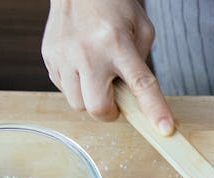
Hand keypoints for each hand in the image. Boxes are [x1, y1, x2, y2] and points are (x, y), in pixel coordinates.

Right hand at [41, 0, 173, 134]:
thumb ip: (142, 65)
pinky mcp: (49, 57)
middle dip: (110, 112)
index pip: (140, 84)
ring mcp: (64, 55)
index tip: (164, 130)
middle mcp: (88, 52)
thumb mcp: (142, 29)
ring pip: (77, 104)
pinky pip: (63, 90)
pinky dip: (76, 87)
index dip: (154, 110)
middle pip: (98, 107)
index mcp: (118, 44)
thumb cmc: (114, 8)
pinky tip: (82, 68)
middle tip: (116, 98)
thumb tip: (135, 98)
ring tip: (98, 77)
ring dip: (91, 100)